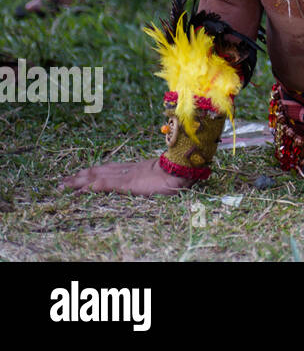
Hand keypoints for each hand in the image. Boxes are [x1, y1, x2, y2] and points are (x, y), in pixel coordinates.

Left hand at [64, 157, 194, 195]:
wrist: (184, 169)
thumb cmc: (179, 173)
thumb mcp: (165, 175)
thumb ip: (158, 175)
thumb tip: (160, 177)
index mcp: (137, 168)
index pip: (110, 168)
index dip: (95, 171)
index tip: (82, 173)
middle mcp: (128, 169)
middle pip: (100, 171)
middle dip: (82, 175)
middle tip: (64, 180)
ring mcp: (127, 176)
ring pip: (98, 176)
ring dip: (80, 180)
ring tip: (65, 184)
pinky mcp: (127, 183)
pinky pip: (105, 185)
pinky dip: (91, 187)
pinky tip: (80, 190)